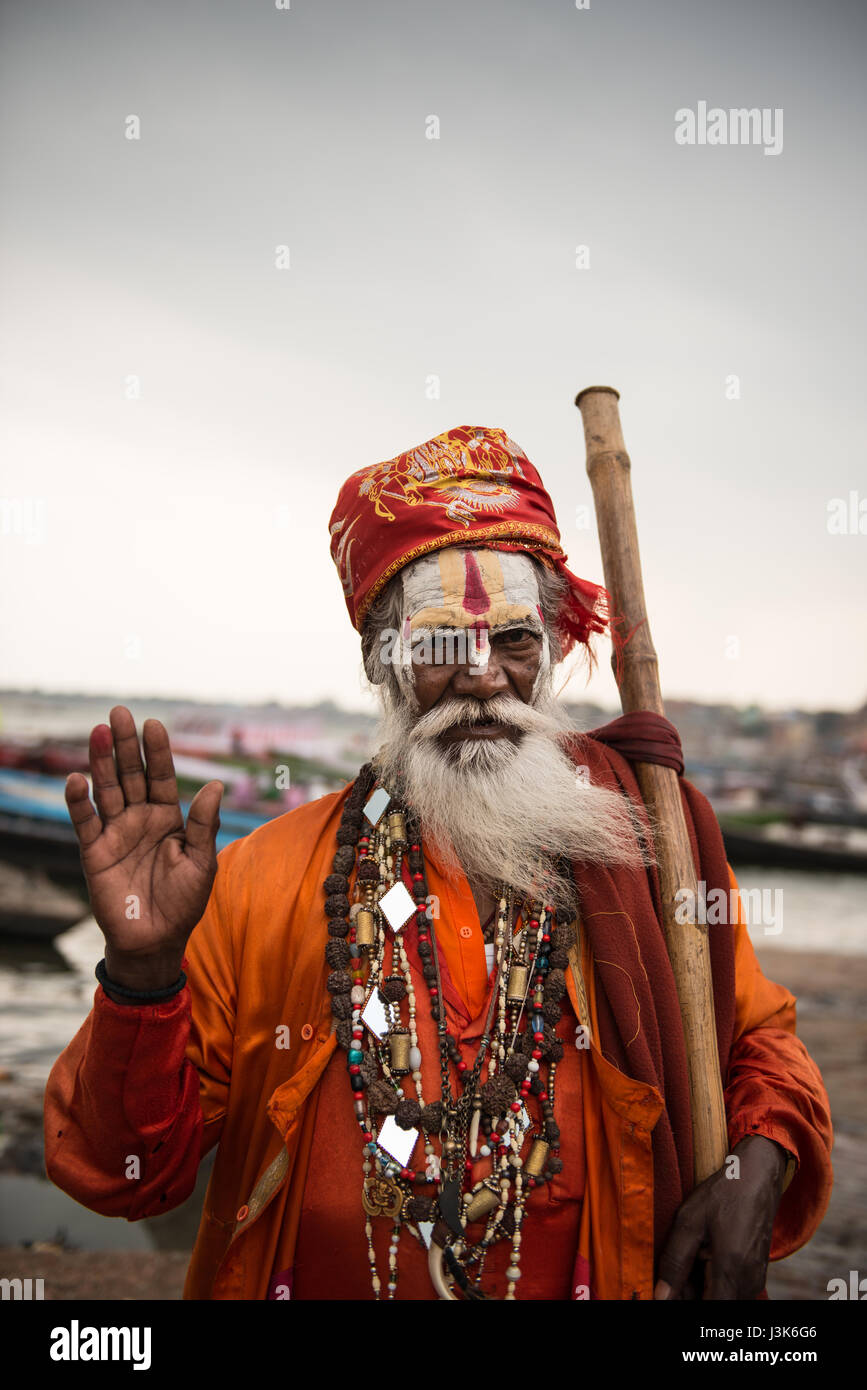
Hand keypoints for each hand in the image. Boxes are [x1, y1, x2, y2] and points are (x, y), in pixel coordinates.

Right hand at [64, 706, 222, 990]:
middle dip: (124, 745)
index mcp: (168, 818)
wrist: (156, 941)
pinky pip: (85, 822)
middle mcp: (140, 819)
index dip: (157, 751)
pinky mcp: (94, 853)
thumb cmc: (184, 902)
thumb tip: (216, 785)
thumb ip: (204, 824)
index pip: (161, 776)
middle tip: (118, 713)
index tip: (153, 724)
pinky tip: (77, 779)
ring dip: (100, 762)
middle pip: (131, 774)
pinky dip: (79, 801)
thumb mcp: (202, 862)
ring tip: (97, 733)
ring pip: (107, 790)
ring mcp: (116, 833)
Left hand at [654, 1135, 787, 1299]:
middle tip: (681, 1260)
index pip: (706, 1311)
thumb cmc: (724, 1193)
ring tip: (694, 1252)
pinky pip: (730, 1290)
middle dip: (689, 1292)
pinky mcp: (755, 1275)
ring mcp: (755, 1280)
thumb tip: (661, 1296)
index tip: (670, 1286)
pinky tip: (704, 1253)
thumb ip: (674, 1262)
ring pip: (720, 1298)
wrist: (758, 1177)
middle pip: (712, 1305)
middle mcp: (748, 1282)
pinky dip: (711, 1279)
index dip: (682, 1302)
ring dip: (699, 1285)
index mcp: (731, 1271)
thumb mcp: (689, 1221)